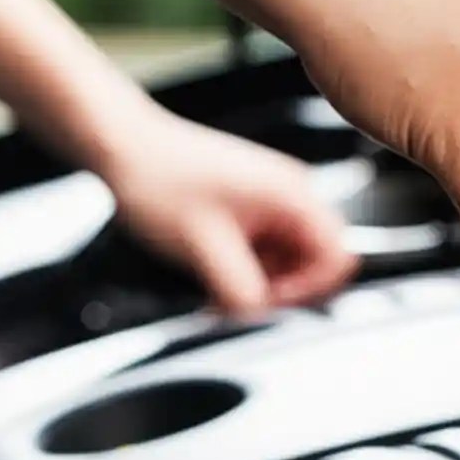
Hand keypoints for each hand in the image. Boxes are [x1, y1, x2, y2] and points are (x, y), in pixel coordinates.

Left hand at [99, 112, 358, 318]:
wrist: (123, 146)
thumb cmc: (158, 178)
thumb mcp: (203, 248)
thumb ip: (240, 289)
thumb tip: (258, 313)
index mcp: (290, 195)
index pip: (337, 257)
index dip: (308, 289)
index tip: (268, 300)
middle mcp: (289, 194)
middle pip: (315, 262)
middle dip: (281, 289)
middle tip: (240, 299)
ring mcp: (271, 200)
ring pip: (288, 261)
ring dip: (259, 282)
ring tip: (216, 286)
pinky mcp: (250, 208)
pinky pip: (265, 251)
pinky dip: (245, 269)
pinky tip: (213, 272)